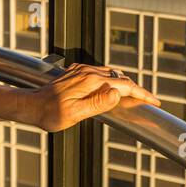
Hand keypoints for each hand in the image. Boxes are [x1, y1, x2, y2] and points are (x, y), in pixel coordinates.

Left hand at [31, 63, 160, 132]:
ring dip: (125, 84)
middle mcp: (88, 73)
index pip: (124, 86)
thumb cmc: (50, 114)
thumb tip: (117, 94)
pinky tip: (113, 89)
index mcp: (91, 82)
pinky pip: (101, 74)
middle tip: (149, 101)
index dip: (142, 94)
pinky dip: (112, 81)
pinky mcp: (77, 73)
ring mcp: (82, 71)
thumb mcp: (74, 114)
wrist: (31, 105)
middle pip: (121, 79)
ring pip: (112, 75)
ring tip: (136, 97)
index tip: (154, 101)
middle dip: (137, 89)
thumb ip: (97, 104)